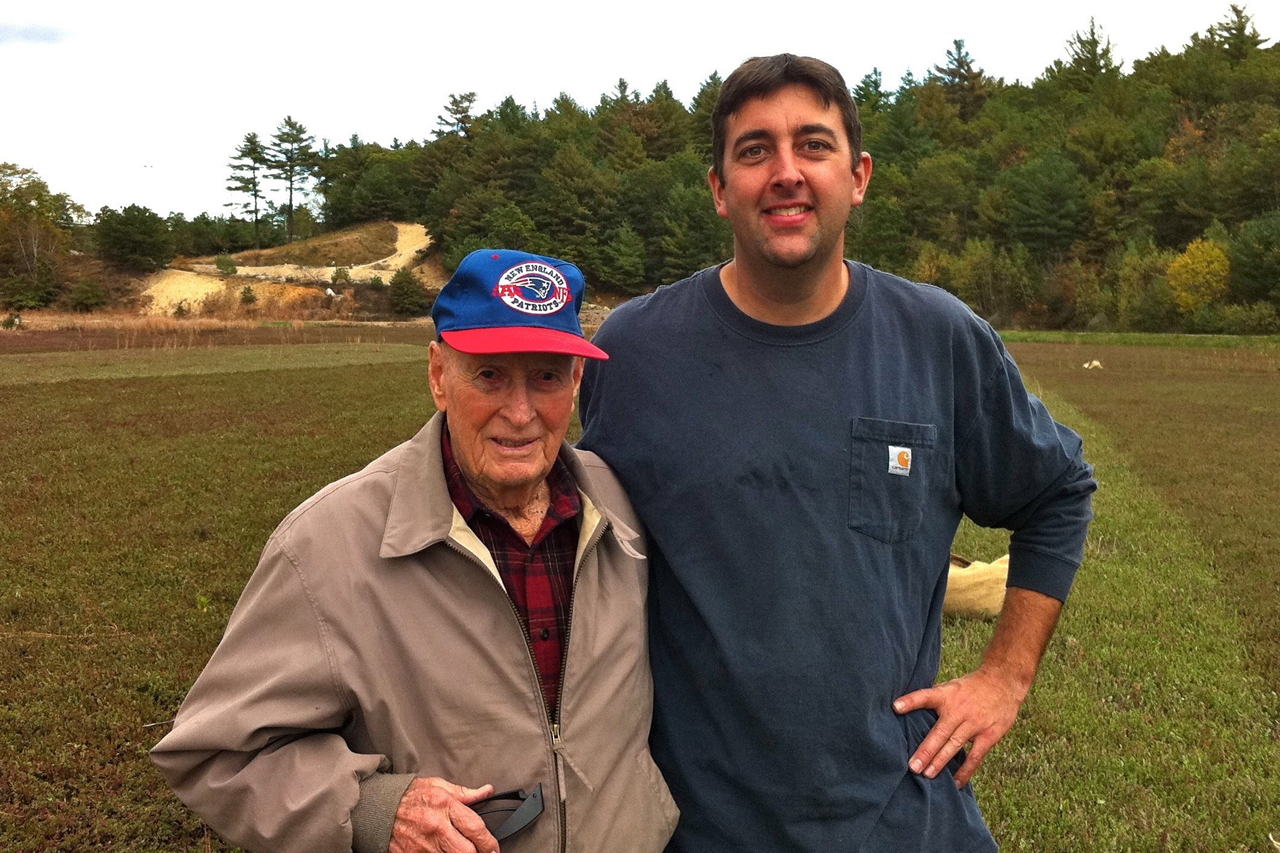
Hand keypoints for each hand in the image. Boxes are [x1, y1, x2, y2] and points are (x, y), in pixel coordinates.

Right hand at [389, 777, 498, 852]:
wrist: (377, 808)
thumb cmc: (409, 796)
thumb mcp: (437, 786)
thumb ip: (464, 793)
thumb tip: (486, 791)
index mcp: (444, 806)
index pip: (475, 828)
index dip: (489, 841)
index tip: (493, 847)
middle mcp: (436, 827)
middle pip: (467, 851)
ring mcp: (423, 846)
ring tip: (463, 850)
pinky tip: (446, 852)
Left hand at [893, 664, 1027, 787]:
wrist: (1003, 682)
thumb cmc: (970, 687)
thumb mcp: (951, 686)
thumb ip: (934, 699)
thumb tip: (906, 709)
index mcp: (947, 695)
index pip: (926, 696)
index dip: (911, 701)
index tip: (895, 707)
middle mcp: (959, 709)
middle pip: (940, 732)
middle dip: (926, 750)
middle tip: (913, 766)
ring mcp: (975, 723)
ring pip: (955, 745)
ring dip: (941, 761)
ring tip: (927, 775)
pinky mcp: (989, 734)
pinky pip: (975, 756)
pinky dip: (966, 770)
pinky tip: (956, 782)